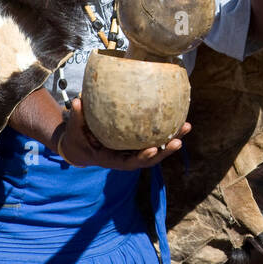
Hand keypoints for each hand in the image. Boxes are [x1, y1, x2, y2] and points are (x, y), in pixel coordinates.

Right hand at [57, 95, 190, 169]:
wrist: (81, 146)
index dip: (143, 157)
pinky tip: (178, 117)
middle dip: (166, 150)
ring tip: (187, 126)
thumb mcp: (75, 131)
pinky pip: (155, 137)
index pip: (131, 163)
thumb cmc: (78, 138)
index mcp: (113, 160)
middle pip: (150, 157)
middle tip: (179, 140)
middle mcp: (127, 157)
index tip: (154, 149)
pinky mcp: (138, 142)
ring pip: (157, 148)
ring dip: (173, 139)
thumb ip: (77, 117)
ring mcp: (135, 151)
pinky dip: (167, 130)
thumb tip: (78, 100)